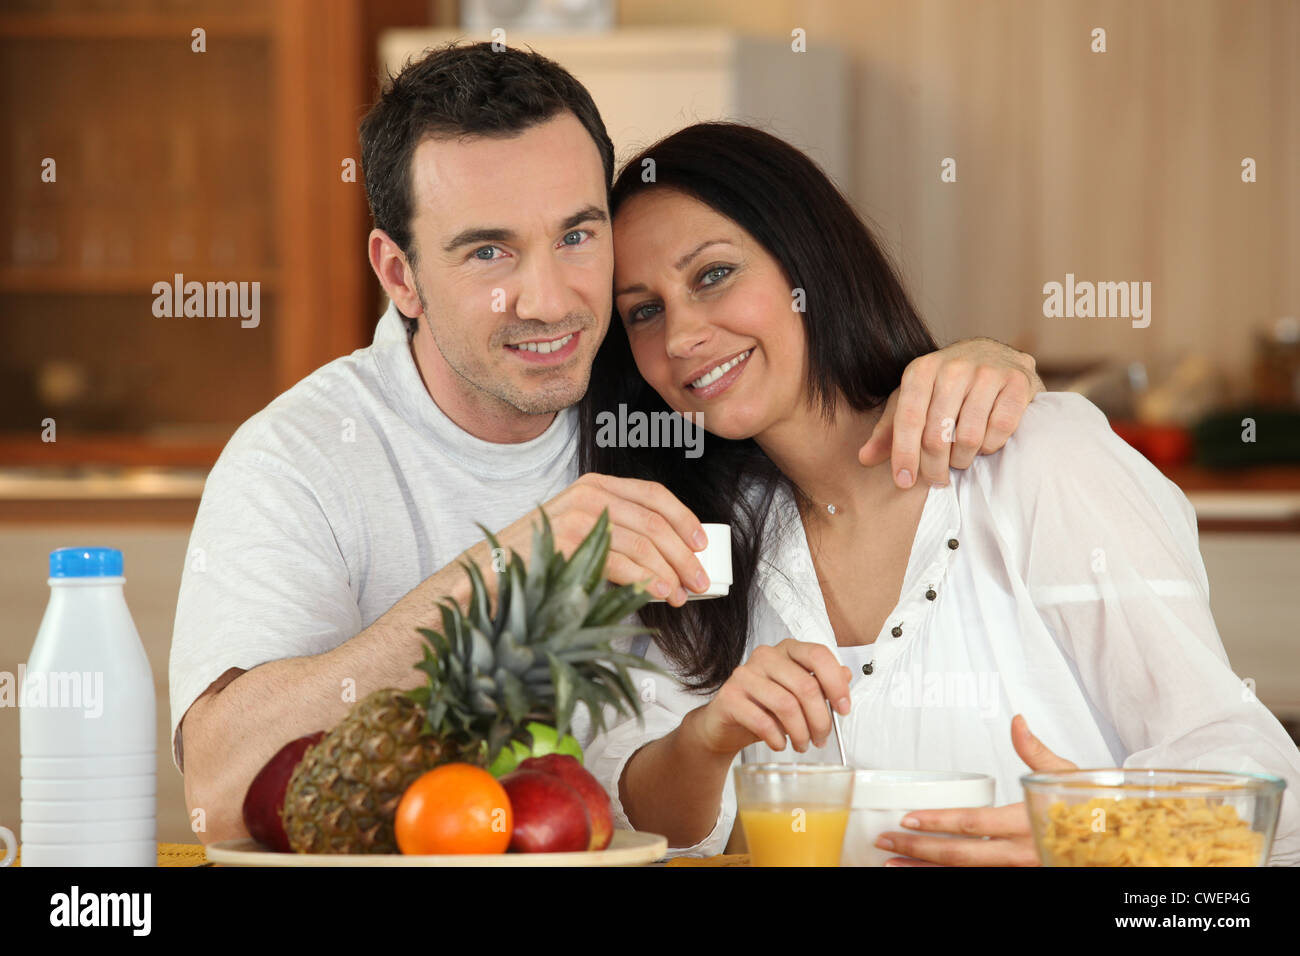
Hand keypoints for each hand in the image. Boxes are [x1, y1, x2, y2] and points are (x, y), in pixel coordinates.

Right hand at [470, 472, 708, 606]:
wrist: (493, 570)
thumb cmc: (544, 558)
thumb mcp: (586, 534)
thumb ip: (622, 537)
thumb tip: (674, 563)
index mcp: (597, 485)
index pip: (654, 495)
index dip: (684, 519)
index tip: (702, 543)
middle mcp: (590, 493)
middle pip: (655, 522)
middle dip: (684, 554)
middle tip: (700, 580)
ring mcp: (580, 514)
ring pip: (644, 543)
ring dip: (671, 572)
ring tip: (682, 594)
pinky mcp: (571, 539)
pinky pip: (623, 561)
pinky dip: (648, 579)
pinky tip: (660, 593)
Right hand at [688, 639, 852, 757]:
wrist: (725, 725)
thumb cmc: (764, 708)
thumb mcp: (797, 696)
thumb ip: (821, 683)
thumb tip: (846, 674)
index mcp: (786, 650)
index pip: (818, 654)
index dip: (836, 684)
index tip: (843, 709)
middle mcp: (765, 656)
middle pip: (805, 686)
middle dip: (820, 719)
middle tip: (821, 738)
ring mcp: (744, 674)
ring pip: (786, 705)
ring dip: (801, 732)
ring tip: (802, 744)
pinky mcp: (729, 697)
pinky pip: (762, 721)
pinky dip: (777, 738)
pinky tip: (780, 744)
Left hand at [859, 337, 1042, 487]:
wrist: (996, 357)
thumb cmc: (947, 387)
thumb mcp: (913, 401)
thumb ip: (889, 430)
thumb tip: (864, 459)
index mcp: (921, 369)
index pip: (908, 419)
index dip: (904, 455)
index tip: (903, 482)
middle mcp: (953, 366)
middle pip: (937, 435)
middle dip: (934, 467)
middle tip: (937, 479)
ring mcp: (987, 372)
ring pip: (969, 438)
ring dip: (964, 459)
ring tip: (961, 458)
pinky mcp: (1017, 382)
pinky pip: (999, 431)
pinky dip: (991, 446)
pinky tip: (985, 442)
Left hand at [874, 714, 1077, 865]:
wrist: (1132, 842)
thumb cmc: (1096, 807)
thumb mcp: (1067, 774)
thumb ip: (1034, 751)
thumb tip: (1017, 722)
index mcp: (1030, 822)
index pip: (973, 824)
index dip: (937, 822)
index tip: (907, 819)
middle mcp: (1024, 853)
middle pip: (961, 856)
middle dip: (918, 851)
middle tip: (887, 842)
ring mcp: (1024, 871)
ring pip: (967, 875)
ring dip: (927, 872)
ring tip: (895, 866)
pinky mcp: (1026, 878)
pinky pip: (982, 881)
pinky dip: (950, 878)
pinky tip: (927, 875)